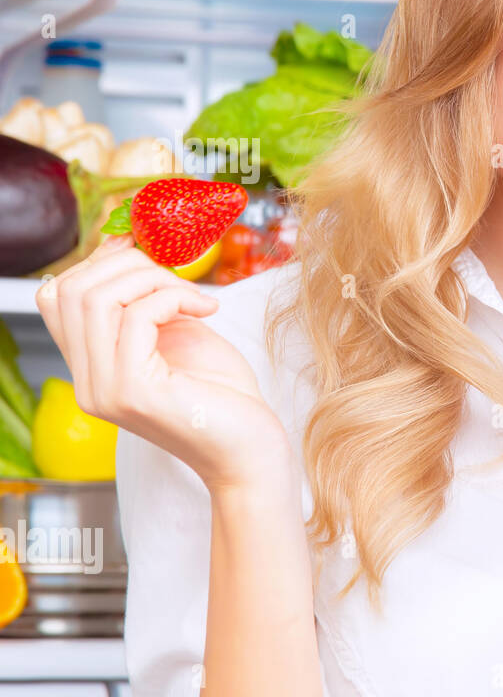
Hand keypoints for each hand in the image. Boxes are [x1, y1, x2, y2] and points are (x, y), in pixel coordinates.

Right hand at [35, 234, 290, 489]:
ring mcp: (105, 390)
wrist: (251, 450)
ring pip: (96, 298)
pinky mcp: (133, 392)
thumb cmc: (225, 395)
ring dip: (153, 279)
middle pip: (69, 290)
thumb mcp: (179, 334)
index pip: (57, 296)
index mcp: (93, 367)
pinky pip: (136, 317)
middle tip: (178, 275)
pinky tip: (206, 309)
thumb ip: (148, 300)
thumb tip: (131, 246)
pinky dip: (173, 298)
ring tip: (195, 295)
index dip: (99, 261)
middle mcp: (88, 382)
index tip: (146, 250)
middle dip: (127, 264)